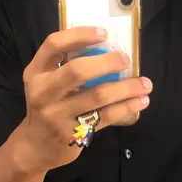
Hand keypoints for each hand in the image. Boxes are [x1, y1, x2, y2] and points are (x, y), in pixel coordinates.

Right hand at [21, 26, 151, 170]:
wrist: (35, 147)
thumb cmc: (47, 106)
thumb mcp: (46, 83)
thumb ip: (66, 65)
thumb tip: (107, 48)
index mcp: (36, 72)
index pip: (54, 45)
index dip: (80, 35)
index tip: (104, 34)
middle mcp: (43, 92)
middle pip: (77, 71)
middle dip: (107, 62)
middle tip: (126, 59)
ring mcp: (57, 115)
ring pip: (98, 96)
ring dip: (126, 88)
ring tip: (146, 84)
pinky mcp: (73, 134)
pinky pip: (106, 116)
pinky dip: (126, 107)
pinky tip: (140, 101)